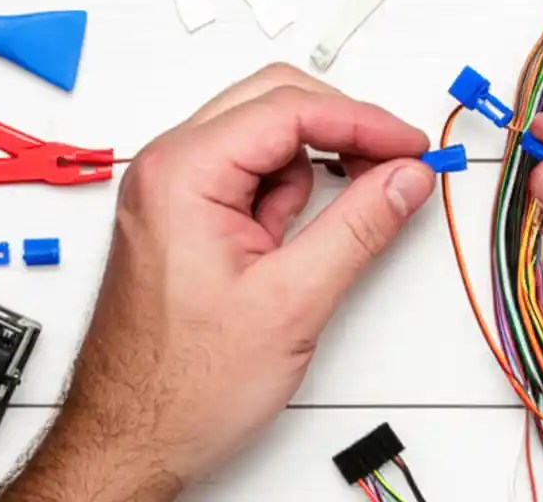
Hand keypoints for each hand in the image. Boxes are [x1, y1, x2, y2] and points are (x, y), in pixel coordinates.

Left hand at [3, 64, 434, 499]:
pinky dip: (288, 196)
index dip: (363, 121)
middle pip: (274, 104)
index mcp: (182, 173)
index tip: (409, 145)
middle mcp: (168, 170)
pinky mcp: (185, 217)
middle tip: (394, 161)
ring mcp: (173, 192)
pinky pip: (250, 178)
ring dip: (312, 167)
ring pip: (265, 139)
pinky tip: (296, 241)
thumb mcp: (292, 301)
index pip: (290, 110)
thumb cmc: (181, 386)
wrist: (133, 438)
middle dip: (341, 130)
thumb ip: (359, 227)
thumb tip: (404, 177)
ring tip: (336, 223)